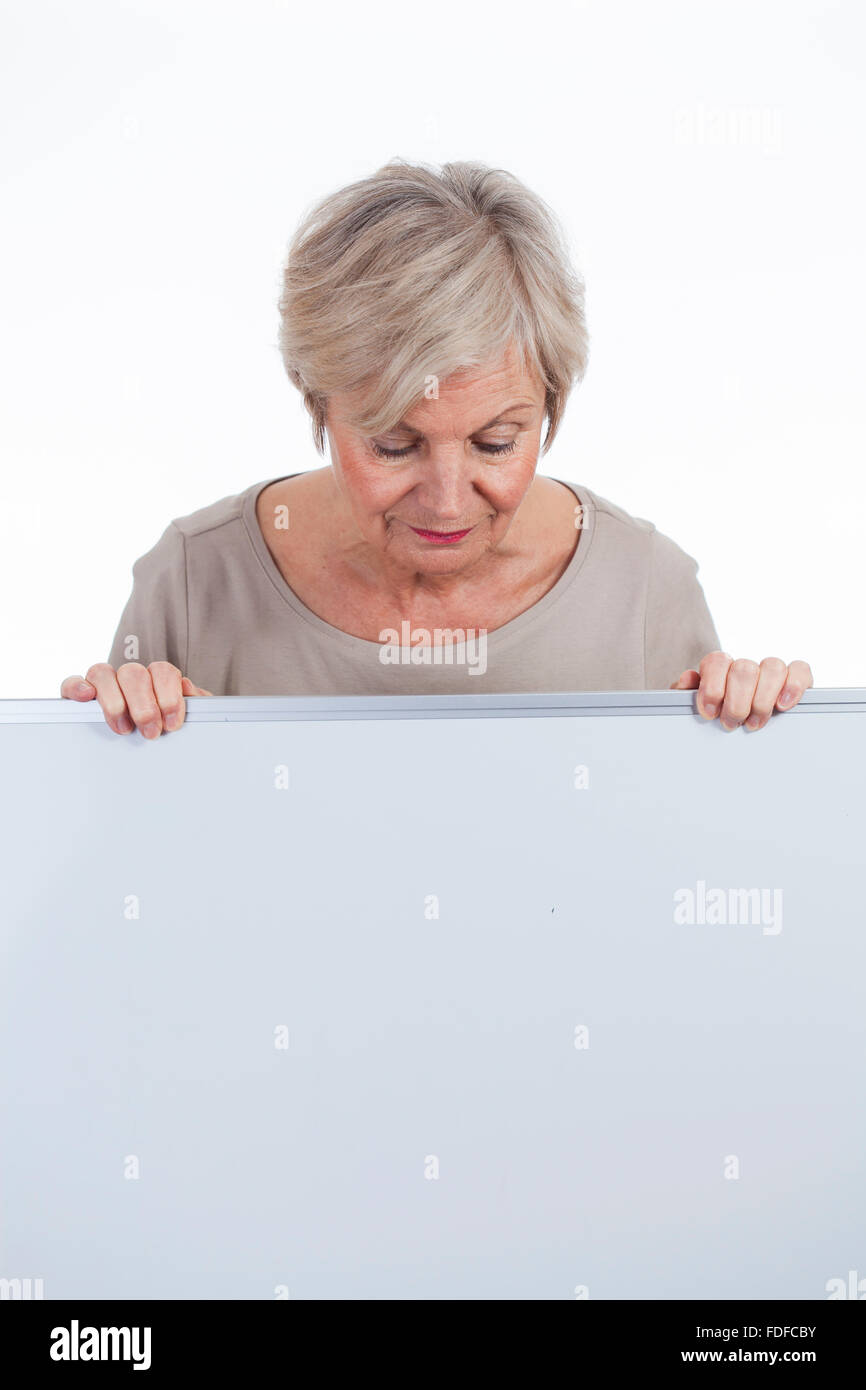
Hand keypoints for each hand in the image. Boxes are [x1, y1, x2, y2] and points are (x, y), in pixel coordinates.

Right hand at [60, 662, 213, 736]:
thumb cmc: (170, 731)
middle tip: (151, 731)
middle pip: (133, 674)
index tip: (173, 722)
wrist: (153, 754)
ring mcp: (105, 684)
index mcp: (158, 679)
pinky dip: (77, 686)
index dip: (168, 695)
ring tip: (123, 727)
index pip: (162, 671)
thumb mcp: (190, 721)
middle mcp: (131, 678)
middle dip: (144, 705)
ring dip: (114, 700)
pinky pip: (72, 683)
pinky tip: (87, 698)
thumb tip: (188, 688)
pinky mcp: (80, 696)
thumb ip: (196, 704)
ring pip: (103, 673)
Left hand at [670, 653, 813, 730]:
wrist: (733, 732)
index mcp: (719, 668)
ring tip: (754, 723)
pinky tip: (783, 705)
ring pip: (772, 667)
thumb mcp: (693, 710)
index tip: (710, 712)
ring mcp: (771, 672)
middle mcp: (746, 666)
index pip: (717, 661)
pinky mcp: (796, 680)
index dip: (713, 687)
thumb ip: (684, 694)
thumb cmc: (714, 719)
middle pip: (744, 668)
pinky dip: (793, 685)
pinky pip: (800, 670)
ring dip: (762, 699)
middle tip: (731, 723)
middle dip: (737, 701)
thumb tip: (688, 677)